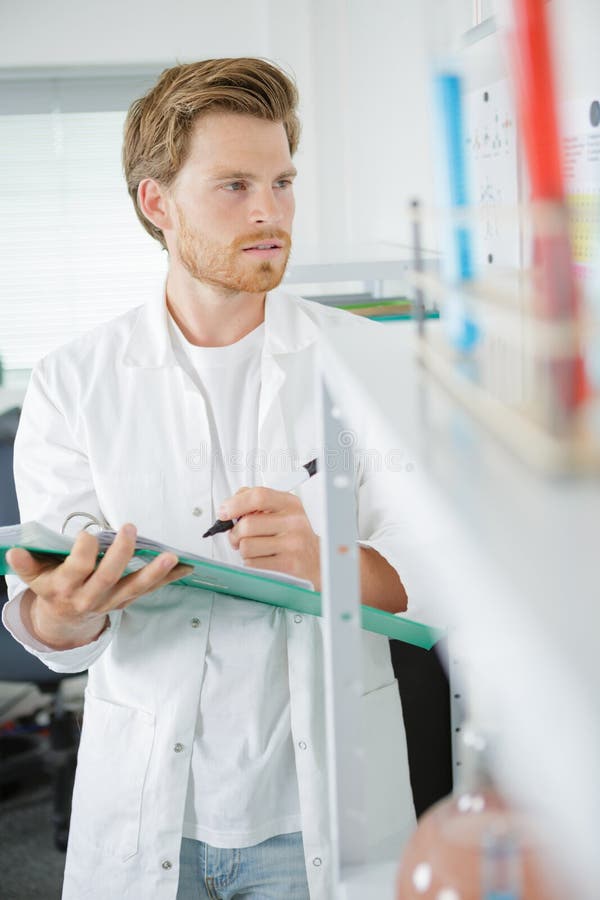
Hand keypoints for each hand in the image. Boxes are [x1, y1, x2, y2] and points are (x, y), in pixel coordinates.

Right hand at [6, 524, 193, 648]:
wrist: (62, 621)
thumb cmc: (50, 588)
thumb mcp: (35, 577)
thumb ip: (27, 564)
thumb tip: (14, 552)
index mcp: (65, 588)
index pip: (77, 569)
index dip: (83, 552)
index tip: (87, 535)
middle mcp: (89, 598)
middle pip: (108, 577)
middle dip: (121, 554)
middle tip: (130, 529)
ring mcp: (110, 601)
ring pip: (134, 588)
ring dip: (154, 572)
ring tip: (170, 556)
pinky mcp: (126, 601)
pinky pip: (149, 590)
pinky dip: (168, 579)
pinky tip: (185, 567)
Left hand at [221, 487, 320, 589]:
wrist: (317, 561)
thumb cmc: (294, 536)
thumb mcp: (283, 512)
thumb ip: (257, 503)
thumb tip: (230, 507)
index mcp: (290, 504)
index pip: (259, 496)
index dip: (236, 503)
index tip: (224, 512)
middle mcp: (293, 522)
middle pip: (247, 524)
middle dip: (235, 533)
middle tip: (238, 537)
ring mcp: (292, 543)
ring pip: (246, 546)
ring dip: (244, 550)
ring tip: (255, 549)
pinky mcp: (288, 564)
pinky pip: (253, 563)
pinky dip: (251, 563)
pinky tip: (263, 559)